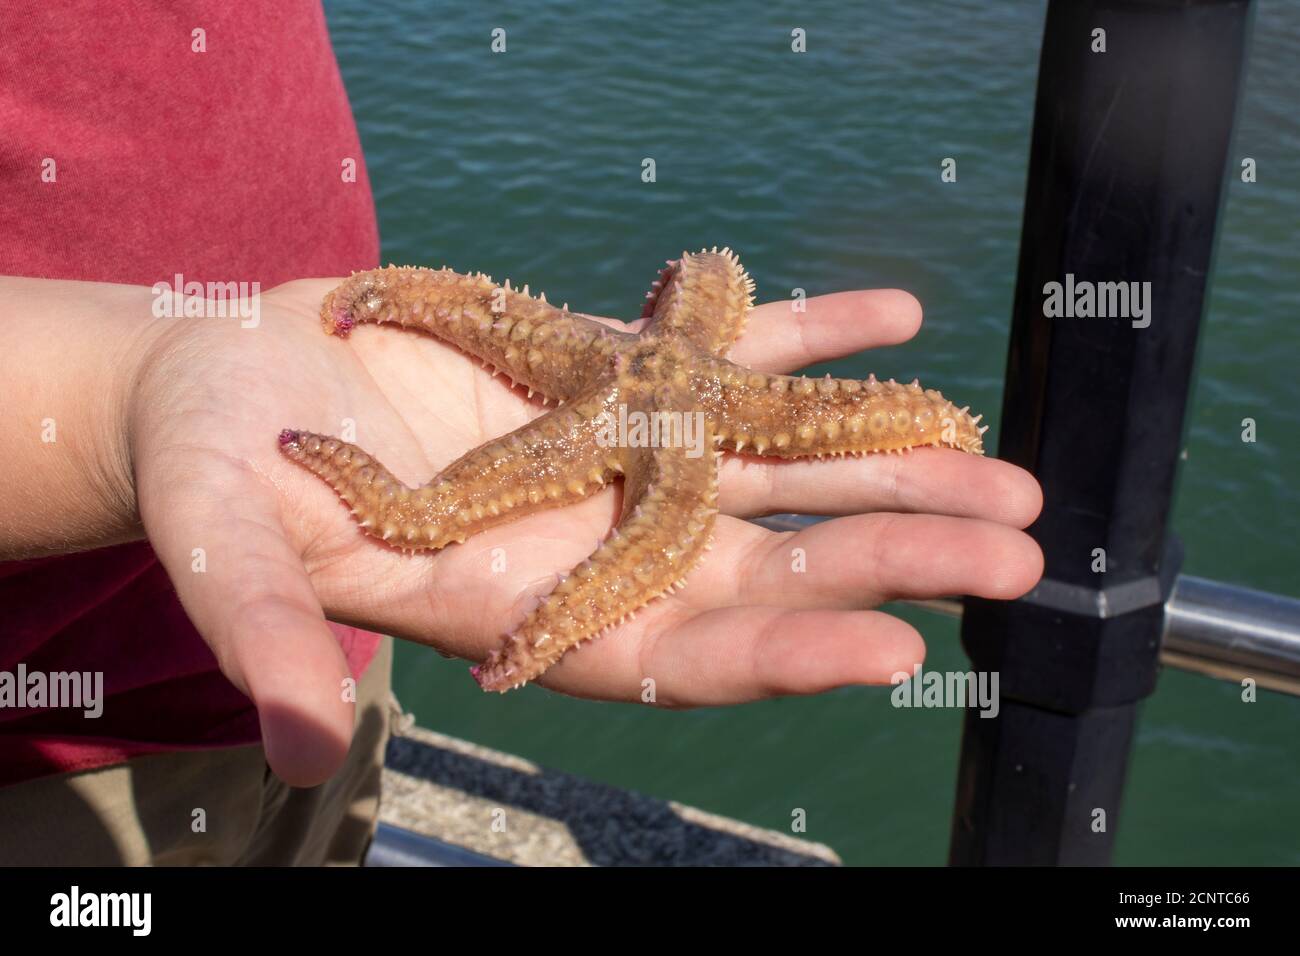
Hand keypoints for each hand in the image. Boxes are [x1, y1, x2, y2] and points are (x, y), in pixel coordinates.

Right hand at [130, 279, 1041, 784]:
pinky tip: (892, 322)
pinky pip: (724, 353)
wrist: (231, 378)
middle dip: (885, 559)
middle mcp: (594, 539)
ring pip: (772, 465)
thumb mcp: (230, 555)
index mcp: (527, 609)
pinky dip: (806, 336)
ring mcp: (614, 451)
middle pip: (763, 565)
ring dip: (882, 460)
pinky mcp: (608, 368)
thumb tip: (299, 744)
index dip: (774, 658)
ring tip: (999, 464)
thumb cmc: (216, 475)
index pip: (673, 656)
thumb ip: (270, 642)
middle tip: (1011, 550)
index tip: (887, 650)